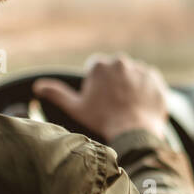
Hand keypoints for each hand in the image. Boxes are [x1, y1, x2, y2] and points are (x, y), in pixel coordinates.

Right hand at [32, 54, 168, 141]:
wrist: (134, 131)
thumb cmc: (102, 120)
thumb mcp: (76, 108)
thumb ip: (57, 93)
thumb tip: (38, 86)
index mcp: (100, 65)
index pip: (97, 69)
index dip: (97, 85)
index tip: (100, 100)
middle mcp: (121, 61)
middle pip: (115, 71)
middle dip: (114, 84)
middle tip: (114, 105)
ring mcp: (140, 69)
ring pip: (132, 76)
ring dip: (130, 86)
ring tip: (128, 107)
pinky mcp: (156, 78)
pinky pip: (149, 82)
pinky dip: (145, 92)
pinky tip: (140, 106)